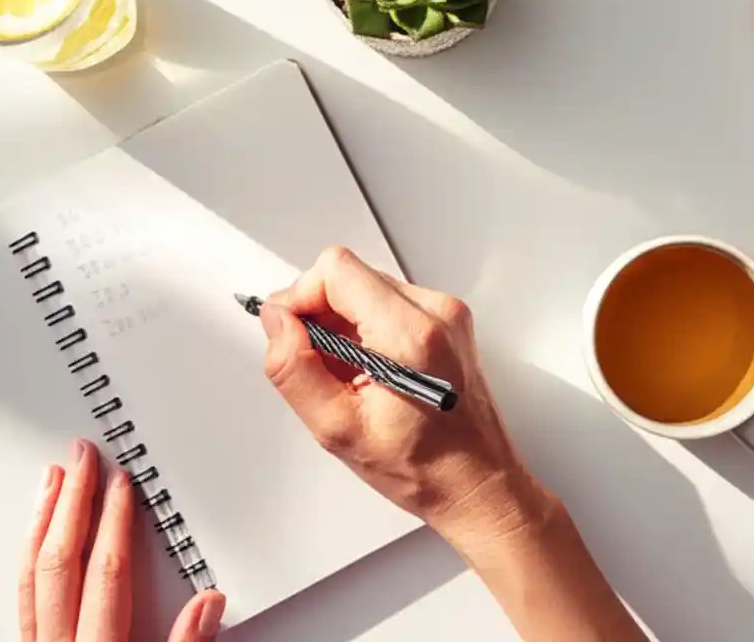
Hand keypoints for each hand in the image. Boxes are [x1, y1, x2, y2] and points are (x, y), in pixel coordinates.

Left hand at [19, 439, 226, 640]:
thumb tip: (208, 603)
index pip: (106, 570)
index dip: (114, 520)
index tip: (120, 481)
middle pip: (61, 559)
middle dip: (73, 501)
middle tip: (82, 460)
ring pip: (32, 572)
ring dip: (44, 519)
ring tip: (52, 480)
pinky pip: (22, 591)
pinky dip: (28, 553)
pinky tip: (35, 533)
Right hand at [262, 247, 555, 548]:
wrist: (477, 483)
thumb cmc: (424, 468)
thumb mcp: (338, 429)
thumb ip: (295, 369)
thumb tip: (276, 323)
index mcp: (410, 335)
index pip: (336, 270)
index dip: (301, 297)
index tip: (291, 331)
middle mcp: (436, 313)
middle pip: (352, 275)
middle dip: (321, 315)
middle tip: (318, 365)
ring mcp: (447, 315)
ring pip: (368, 288)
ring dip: (344, 325)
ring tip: (348, 376)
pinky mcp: (449, 322)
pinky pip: (390, 304)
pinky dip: (368, 331)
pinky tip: (369, 372)